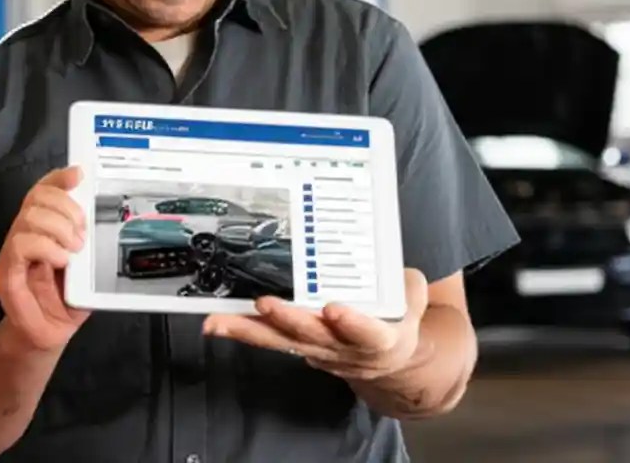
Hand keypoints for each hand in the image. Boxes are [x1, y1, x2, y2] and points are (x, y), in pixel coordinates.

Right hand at [0, 166, 91, 350]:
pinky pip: (20, 244)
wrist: (47, 333)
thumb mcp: (87, 265)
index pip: (43, 191)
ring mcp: (12, 252)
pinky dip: (45, 247)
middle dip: (65, 208)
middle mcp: (24, 233)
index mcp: (42, 228)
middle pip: (37, 198)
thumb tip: (101, 218)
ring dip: (58, 228)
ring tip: (73, 249)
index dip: (58, 178)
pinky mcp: (6, 273)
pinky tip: (61, 260)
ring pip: (29, 216)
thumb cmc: (68, 299)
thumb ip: (89, 242)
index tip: (79, 175)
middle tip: (82, 233)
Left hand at [203, 268, 431, 380]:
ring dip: (248, 331)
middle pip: (312, 338)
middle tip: (265, 304)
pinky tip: (216, 323)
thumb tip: (395, 270)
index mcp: (380, 340)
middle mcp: (343, 351)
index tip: (335, 310)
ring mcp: (316, 351)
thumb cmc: (399, 321)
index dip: (353, 324)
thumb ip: (407, 287)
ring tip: (217, 322)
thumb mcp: (413, 301)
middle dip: (287, 321)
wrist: (389, 359)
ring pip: (280, 342)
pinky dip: (242, 330)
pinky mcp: (295, 346)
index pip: (367, 334)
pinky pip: (268, 339)